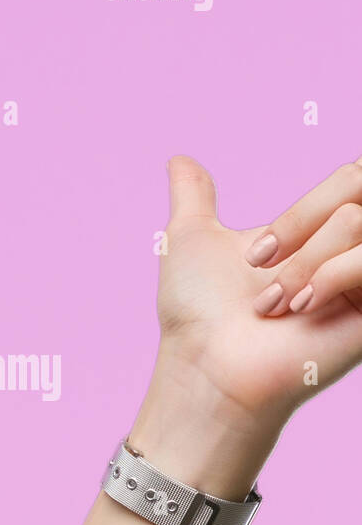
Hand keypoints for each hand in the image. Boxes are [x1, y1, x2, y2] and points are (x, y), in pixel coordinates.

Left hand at [147, 155, 361, 453]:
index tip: (254, 258)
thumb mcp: (191, 238)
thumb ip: (193, 195)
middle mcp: (349, 255)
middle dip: (304, 228)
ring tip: (276, 305)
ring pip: (358, 224)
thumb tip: (180, 159)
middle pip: (359, 190)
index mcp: (318, 235)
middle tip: (264, 269)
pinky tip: (300, 309)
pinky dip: (328, 277)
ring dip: (305, 263)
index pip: (350, 180)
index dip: (300, 215)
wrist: (206, 365)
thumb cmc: (197, 311)